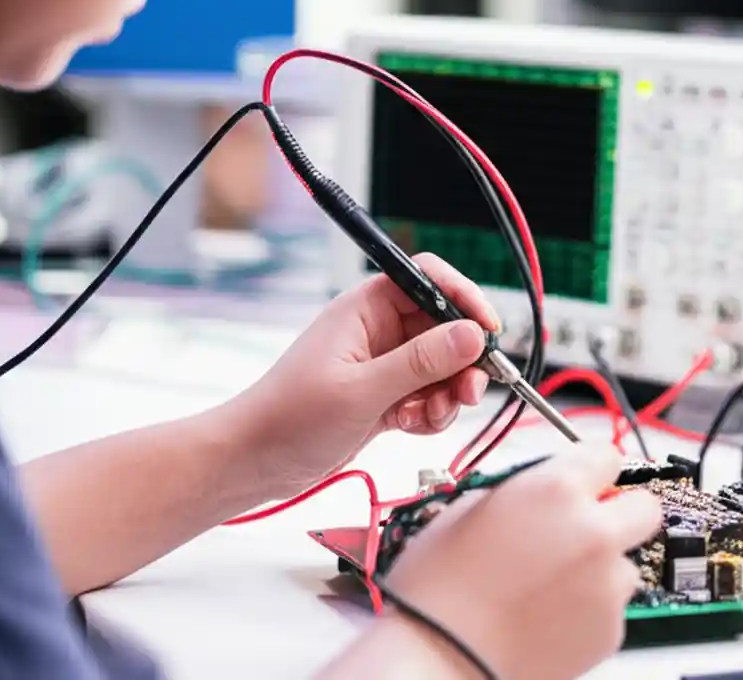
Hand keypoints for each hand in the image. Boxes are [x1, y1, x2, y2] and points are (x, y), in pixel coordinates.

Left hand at [224, 253, 500, 495]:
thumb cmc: (290, 417)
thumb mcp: (362, 390)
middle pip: (443, 327)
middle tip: (469, 389)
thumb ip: (420, 363)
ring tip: (434, 415)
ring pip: (441, 366)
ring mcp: (382, 365)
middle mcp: (377, 331)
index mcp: (365, 309)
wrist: (255, 461)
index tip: (487, 329)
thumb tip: (471, 335)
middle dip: (462, 359)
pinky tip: (413, 426)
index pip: (427, 280)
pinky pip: (428, 395)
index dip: (462, 298)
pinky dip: (431, 413)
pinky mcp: (385, 397)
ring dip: (449, 392)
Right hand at [372, 446, 662, 679]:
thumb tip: (540, 492)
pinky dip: (588, 609)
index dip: (592, 469)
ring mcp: (607, 584)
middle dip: (620, 513)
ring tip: (549, 586)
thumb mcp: (467, 508)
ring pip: (626, 563)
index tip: (586, 480)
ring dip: (600, 568)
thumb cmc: (440, 588)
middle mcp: (593, 531)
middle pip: (643, 506)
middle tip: (586, 529)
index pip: (606, 455)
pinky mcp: (610, 630)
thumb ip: (521, 491)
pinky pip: (612, 607)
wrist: (440, 657)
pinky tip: (547, 615)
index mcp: (555, 490)